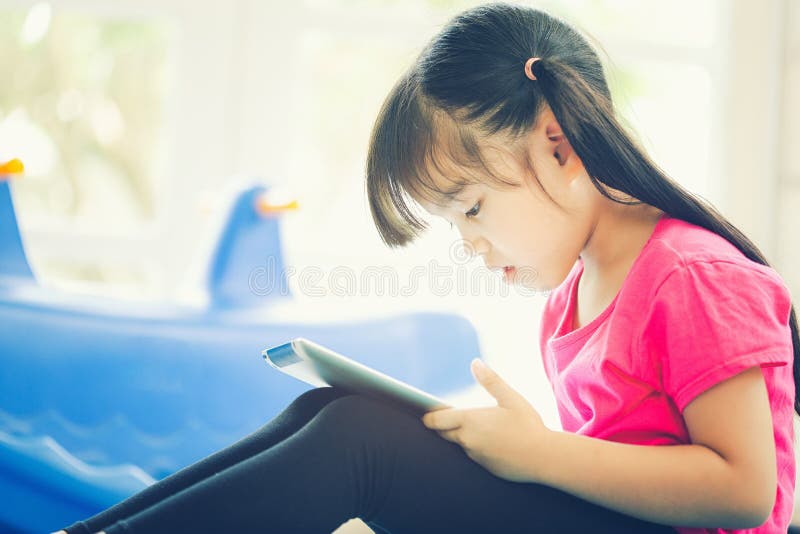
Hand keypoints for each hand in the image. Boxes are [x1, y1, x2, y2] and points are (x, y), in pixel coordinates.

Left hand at [421, 358, 551, 482]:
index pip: (434, 421)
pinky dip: (478, 446)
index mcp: (469, 421)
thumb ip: (490, 380)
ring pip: (460, 443)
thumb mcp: (510, 398)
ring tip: (481, 426)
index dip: (429, 415)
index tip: (428, 410)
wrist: (545, 458)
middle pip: (444, 432)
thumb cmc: (528, 426)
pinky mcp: (484, 467)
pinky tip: (494, 440)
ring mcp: (475, 456)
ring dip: (464, 435)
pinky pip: (474, 454)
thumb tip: (475, 363)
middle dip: (446, 424)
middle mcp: (467, 440)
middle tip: (455, 414)